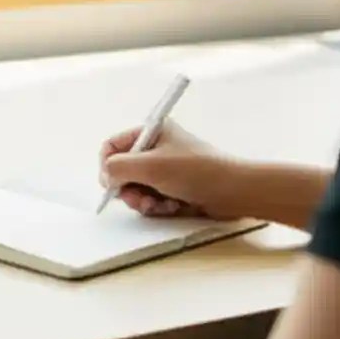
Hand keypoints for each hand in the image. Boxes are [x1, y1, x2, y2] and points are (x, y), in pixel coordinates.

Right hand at [99, 120, 245, 218]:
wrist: (235, 192)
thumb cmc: (197, 171)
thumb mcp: (152, 166)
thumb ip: (119, 168)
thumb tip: (105, 175)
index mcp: (152, 131)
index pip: (113, 146)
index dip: (107, 166)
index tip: (111, 184)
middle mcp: (156, 148)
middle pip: (122, 171)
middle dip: (128, 189)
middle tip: (139, 199)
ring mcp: (164, 170)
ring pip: (135, 189)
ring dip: (143, 201)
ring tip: (160, 205)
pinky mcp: (173, 188)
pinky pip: (151, 199)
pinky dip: (158, 206)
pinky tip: (173, 206)